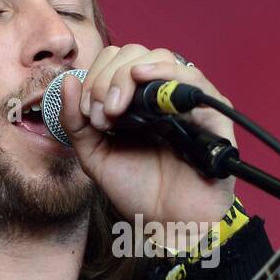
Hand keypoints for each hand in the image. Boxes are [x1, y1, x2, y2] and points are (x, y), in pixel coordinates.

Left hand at [57, 44, 237, 250]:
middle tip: (102, 114)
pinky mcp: (212, 116)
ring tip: (115, 107)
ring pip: (161, 59)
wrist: (168, 225)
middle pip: (135, 54)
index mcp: (136, 102)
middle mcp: (162, 97)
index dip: (96, 78)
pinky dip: (168, 73)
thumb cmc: (138, 192)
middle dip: (108, 79)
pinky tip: (144, 78)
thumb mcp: (95, 155)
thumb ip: (76, 121)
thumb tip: (66, 80)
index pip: (115, 62)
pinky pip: (195, 81)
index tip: (89, 115)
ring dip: (128, 76)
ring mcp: (187, 103)